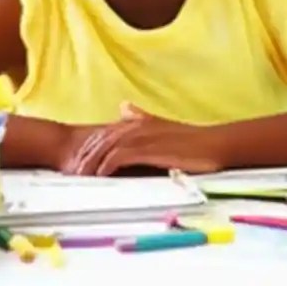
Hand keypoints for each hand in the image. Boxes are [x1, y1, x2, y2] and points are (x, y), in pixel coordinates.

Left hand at [61, 104, 224, 175]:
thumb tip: (123, 106)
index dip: (88, 147)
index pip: (104, 133)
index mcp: (139, 122)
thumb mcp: (163, 126)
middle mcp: (138, 126)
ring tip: (80, 178)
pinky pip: (121, 156)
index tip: (76, 164)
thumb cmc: (192, 141)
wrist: (215, 144)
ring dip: (91, 163)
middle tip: (71, 174)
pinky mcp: (151, 149)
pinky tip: (100, 175)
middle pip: (101, 139)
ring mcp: (145, 137)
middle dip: (84, 156)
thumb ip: (142, 118)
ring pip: (108, 147)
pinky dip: (107, 165)